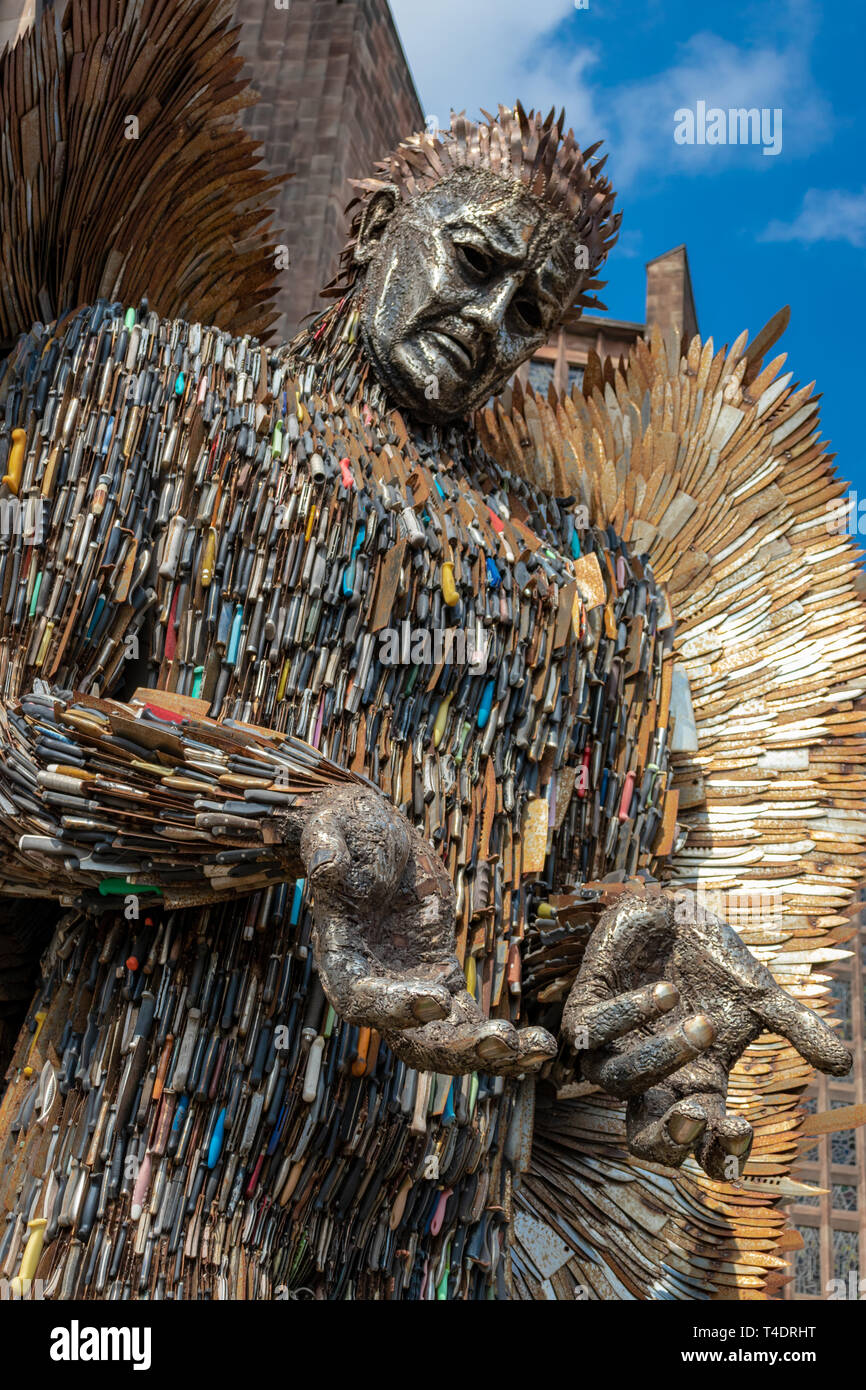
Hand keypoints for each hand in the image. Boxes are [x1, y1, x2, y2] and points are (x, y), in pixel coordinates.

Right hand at [301, 785, 555, 1074]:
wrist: (366, 837)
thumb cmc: (344, 831)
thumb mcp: (330, 827)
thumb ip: (324, 845)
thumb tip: (325, 863)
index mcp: (342, 956)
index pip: (361, 1000)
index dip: (395, 1009)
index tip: (438, 999)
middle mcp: (375, 984)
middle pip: (409, 1039)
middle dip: (454, 1048)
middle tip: (500, 1042)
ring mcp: (410, 985)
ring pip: (444, 1041)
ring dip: (487, 1054)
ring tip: (538, 1050)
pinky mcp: (438, 974)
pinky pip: (467, 1019)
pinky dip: (500, 1039)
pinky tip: (538, 1045)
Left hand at [562, 886, 851, 1177]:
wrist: (673, 911)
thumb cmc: (715, 963)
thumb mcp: (762, 997)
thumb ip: (799, 1029)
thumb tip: (844, 1064)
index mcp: (698, 1087)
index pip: (703, 1149)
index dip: (720, 1156)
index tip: (743, 1128)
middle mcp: (653, 1078)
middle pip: (645, 1142)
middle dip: (670, 1138)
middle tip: (698, 1112)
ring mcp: (616, 1048)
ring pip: (618, 1083)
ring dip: (663, 1058)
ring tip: (702, 1022)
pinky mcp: (587, 1011)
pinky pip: (589, 1032)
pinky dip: (629, 1014)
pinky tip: (666, 992)